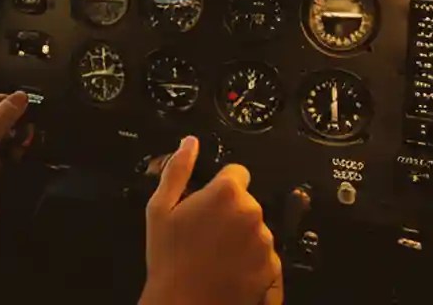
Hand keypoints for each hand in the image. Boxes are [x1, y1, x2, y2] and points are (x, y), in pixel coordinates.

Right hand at [140, 136, 281, 304]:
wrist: (183, 304)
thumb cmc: (168, 259)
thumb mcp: (160, 208)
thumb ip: (178, 169)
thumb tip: (190, 143)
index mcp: (226, 193)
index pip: (236, 173)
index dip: (220, 186)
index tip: (208, 202)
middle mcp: (251, 213)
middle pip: (246, 202)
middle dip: (230, 213)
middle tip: (206, 232)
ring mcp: (264, 242)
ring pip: (256, 229)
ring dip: (242, 236)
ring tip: (215, 254)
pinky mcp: (272, 267)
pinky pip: (264, 255)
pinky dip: (251, 260)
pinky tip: (228, 269)